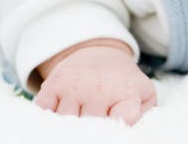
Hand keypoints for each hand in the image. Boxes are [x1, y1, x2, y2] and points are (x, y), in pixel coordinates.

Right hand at [33, 39, 155, 124]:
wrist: (99, 53)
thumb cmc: (122, 83)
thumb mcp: (143, 93)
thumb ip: (144, 114)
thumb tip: (135, 132)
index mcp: (126, 93)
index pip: (123, 118)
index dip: (116, 130)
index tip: (112, 134)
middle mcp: (100, 89)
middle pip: (90, 124)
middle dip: (90, 134)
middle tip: (90, 135)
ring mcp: (75, 87)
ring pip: (65, 120)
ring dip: (67, 129)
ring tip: (74, 132)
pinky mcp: (53, 85)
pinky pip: (43, 110)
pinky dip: (46, 120)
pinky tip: (54, 125)